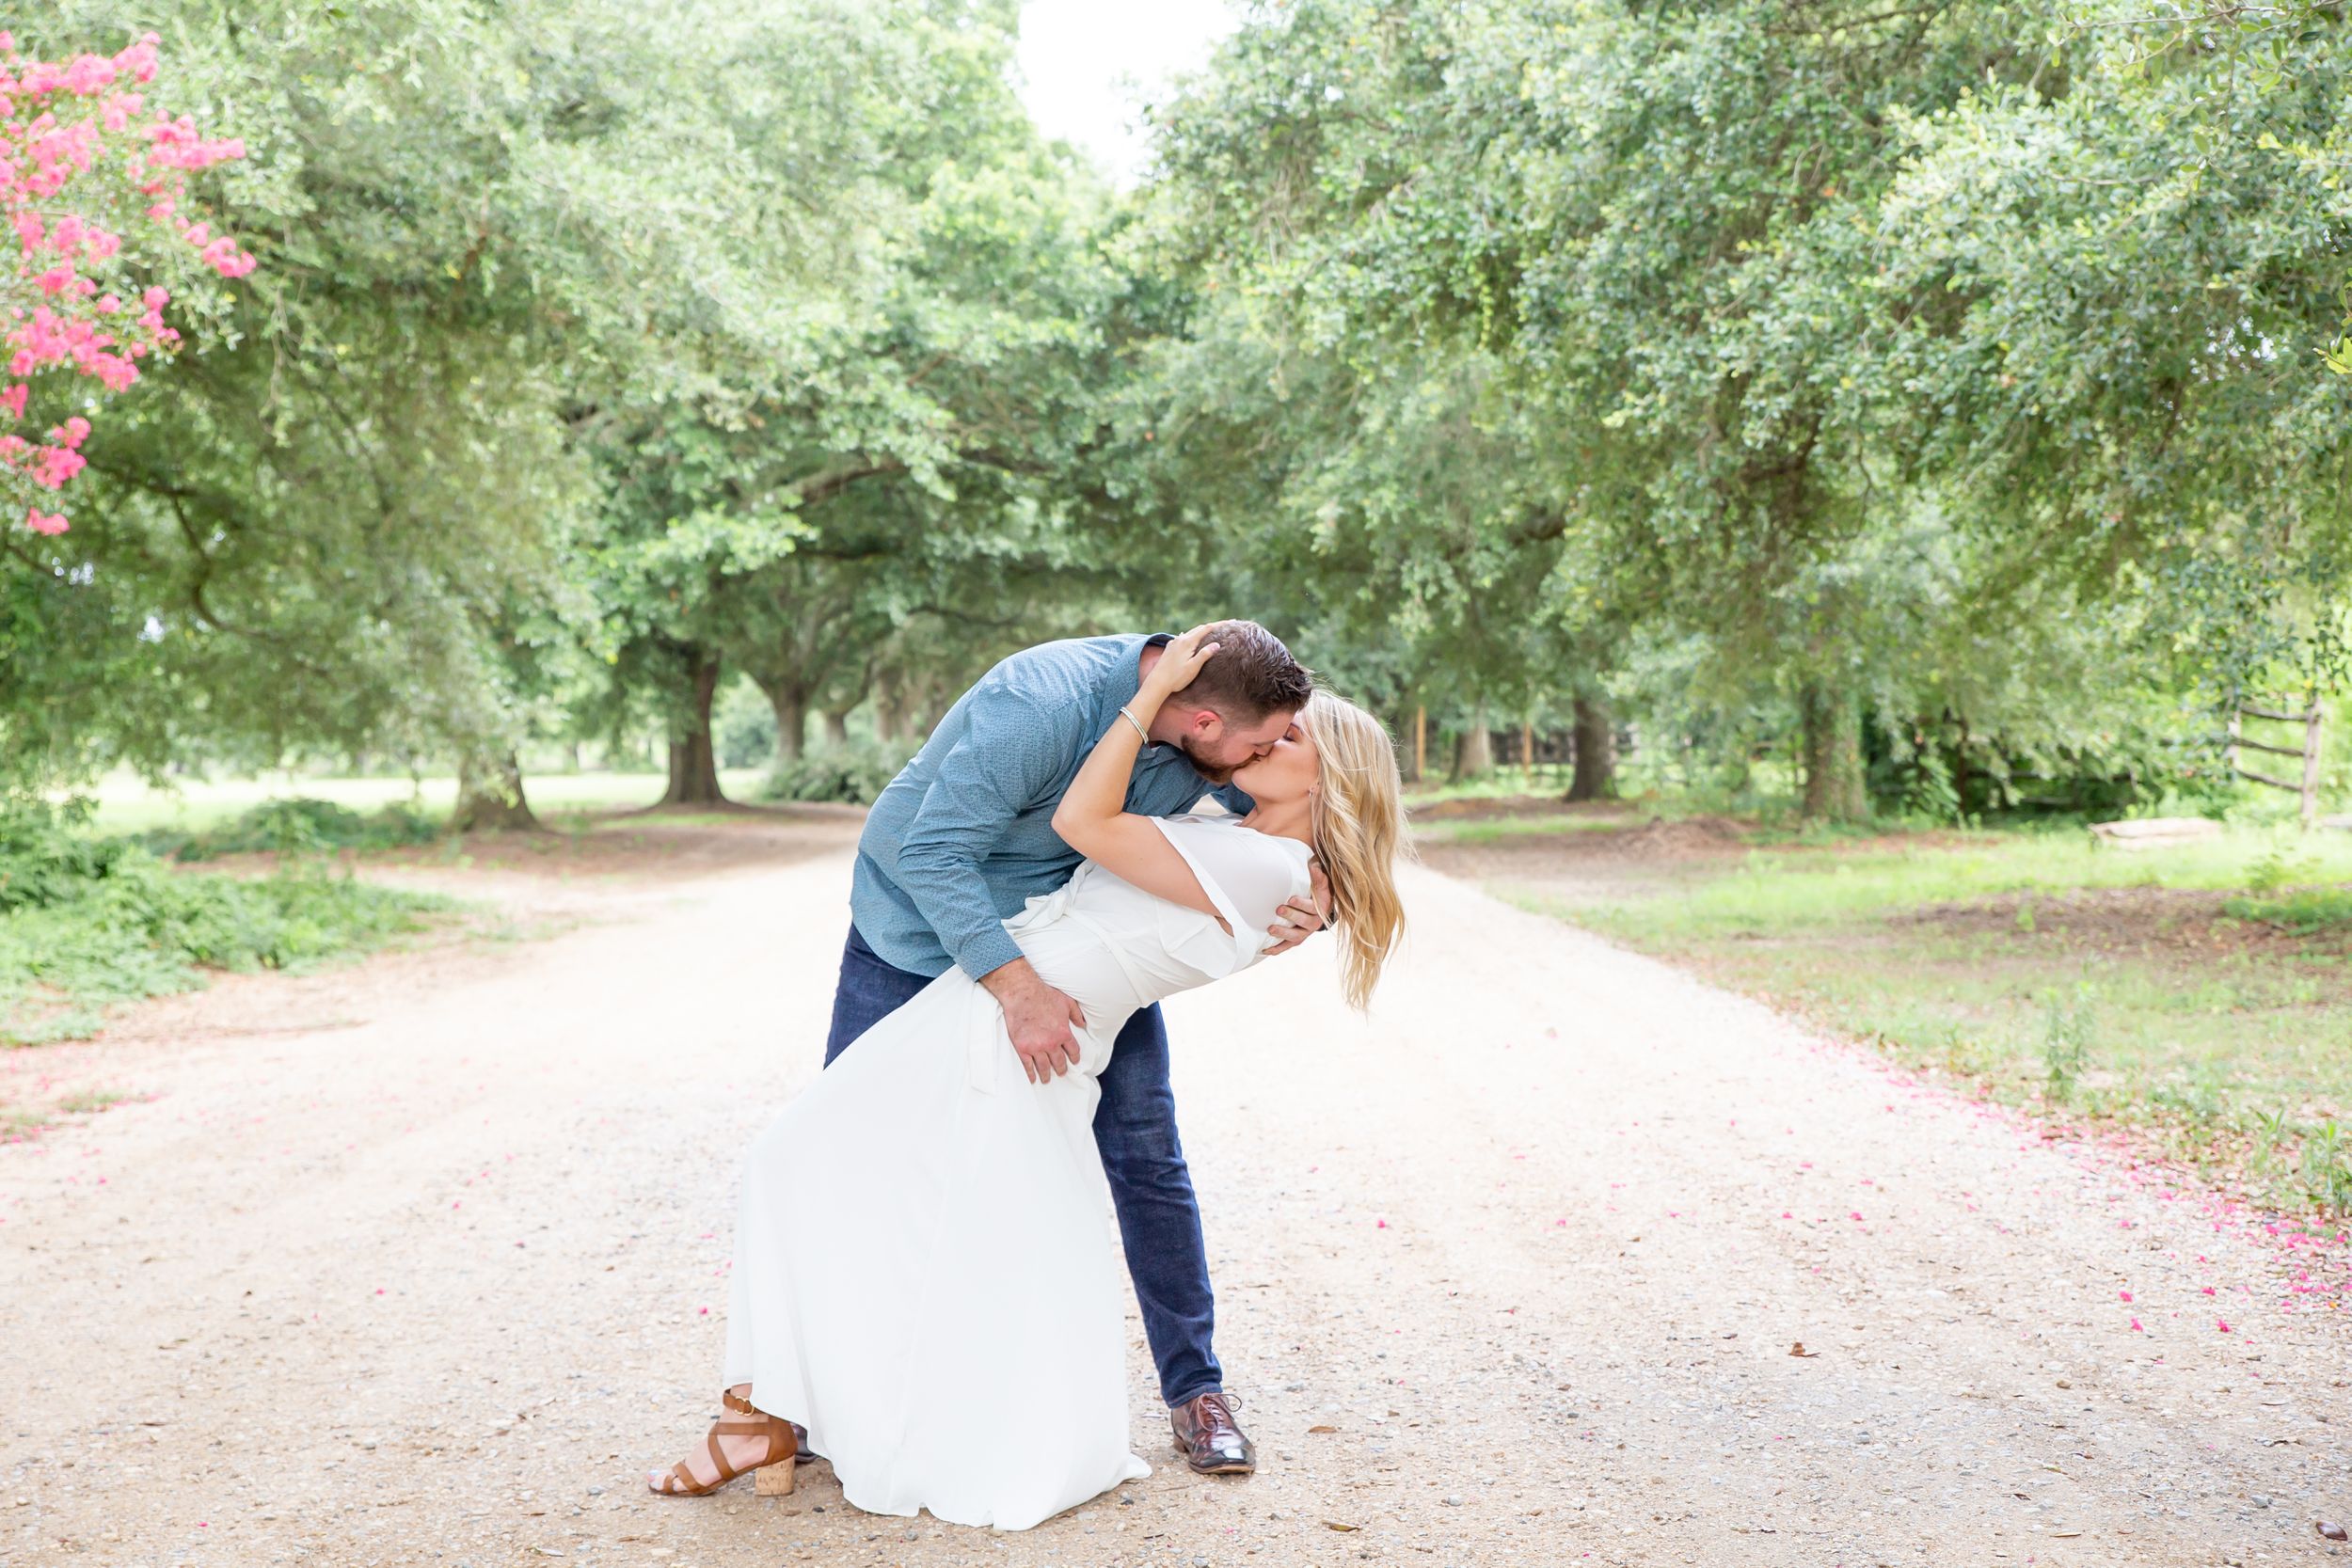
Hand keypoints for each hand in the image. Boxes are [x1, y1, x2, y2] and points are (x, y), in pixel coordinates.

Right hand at [983, 959, 1087, 1083]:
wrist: (1022, 994)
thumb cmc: (1044, 995)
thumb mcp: (1067, 1002)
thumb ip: (1076, 1014)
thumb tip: (1083, 1024)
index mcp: (1064, 1033)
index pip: (1073, 1051)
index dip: (1074, 1058)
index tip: (1074, 1062)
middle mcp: (1051, 1043)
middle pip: (1059, 1062)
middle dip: (1061, 1069)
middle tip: (1062, 1073)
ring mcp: (1036, 1047)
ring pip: (1044, 1066)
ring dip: (1047, 1074)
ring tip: (1047, 1079)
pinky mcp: (1022, 1048)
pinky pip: (1028, 1065)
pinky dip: (1030, 1074)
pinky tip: (1033, 1078)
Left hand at [1140, 624, 1221, 703]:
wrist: (1157, 683)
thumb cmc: (1176, 678)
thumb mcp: (1193, 667)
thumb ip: (1205, 654)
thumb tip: (1217, 644)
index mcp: (1188, 642)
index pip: (1207, 628)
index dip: (1220, 624)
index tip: (1232, 622)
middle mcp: (1180, 639)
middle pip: (1199, 628)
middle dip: (1212, 626)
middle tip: (1225, 625)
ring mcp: (1173, 643)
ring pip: (1190, 633)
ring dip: (1201, 631)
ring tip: (1210, 632)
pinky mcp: (1169, 648)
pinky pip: (1183, 638)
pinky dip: (1191, 636)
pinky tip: (1189, 638)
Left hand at [1265, 861, 1331, 955]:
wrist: (1319, 910)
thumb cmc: (1316, 895)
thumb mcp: (1321, 885)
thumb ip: (1319, 877)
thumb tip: (1315, 867)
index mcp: (1320, 910)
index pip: (1312, 908)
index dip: (1302, 904)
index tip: (1291, 899)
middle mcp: (1313, 923)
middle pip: (1304, 922)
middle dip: (1291, 916)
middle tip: (1279, 910)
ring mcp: (1304, 933)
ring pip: (1295, 937)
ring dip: (1283, 934)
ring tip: (1270, 929)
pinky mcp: (1296, 940)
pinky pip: (1286, 946)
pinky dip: (1276, 949)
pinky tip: (1265, 949)